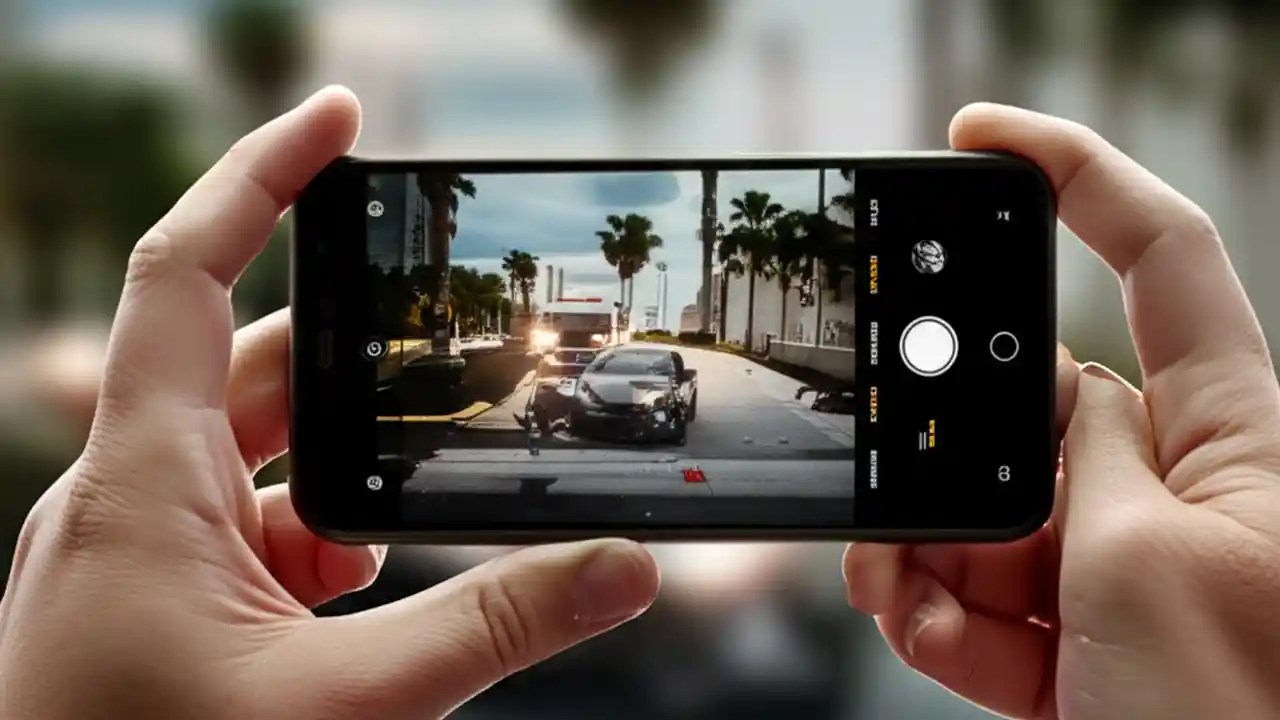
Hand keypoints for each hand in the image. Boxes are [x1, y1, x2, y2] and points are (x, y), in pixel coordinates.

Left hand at [0, 88, 658, 719]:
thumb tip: (622, 564)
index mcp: (140, 487)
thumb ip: (489, 625)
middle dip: (360, 363)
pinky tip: (373, 586)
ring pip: (256, 463)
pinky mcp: (161, 609)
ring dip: (344, 473)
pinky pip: (249, 534)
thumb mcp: (344, 707)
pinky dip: (319, 540)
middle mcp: (129, 501)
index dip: (259, 176)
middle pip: (253, 370)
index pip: (186, 275)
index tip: (339, 118)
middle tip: (457, 351)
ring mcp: (141, 558)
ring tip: (428, 500)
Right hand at [844, 104, 1279, 718]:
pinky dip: (933, 611)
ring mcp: (1115, 562)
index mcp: (1237, 437)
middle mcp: (1175, 487)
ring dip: (925, 550)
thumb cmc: (1236, 718)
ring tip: (905, 593)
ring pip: (985, 507)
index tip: (982, 135)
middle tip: (902, 490)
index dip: (1077, 175)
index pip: (1163, 258)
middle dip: (948, 446)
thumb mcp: (1145, 561)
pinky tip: (924, 630)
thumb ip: (1085, 455)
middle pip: (1031, 407)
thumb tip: (1055, 396)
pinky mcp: (1070, 630)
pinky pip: (978, 588)